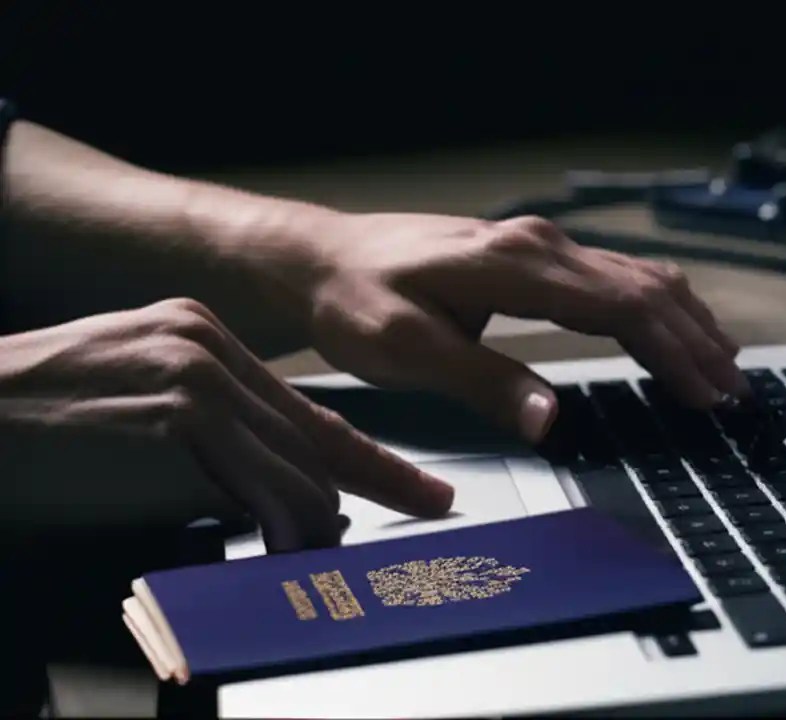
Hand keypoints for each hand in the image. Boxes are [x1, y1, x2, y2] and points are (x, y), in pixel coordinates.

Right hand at [0, 298, 453, 551]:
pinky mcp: (180, 418)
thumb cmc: (37, 429)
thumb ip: (208, 434)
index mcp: (200, 335)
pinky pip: (264, 491)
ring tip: (307, 558)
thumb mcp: (136, 406)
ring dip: (313, 526)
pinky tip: (276, 552)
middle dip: (356, 494)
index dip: (370, 457)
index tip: (419, 489)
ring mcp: (197, 377)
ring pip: (299, 468)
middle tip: (390, 526)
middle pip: (314, 437)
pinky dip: (281, 530)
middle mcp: (207, 344)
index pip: (305, 409)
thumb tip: (273, 495)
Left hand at [284, 212, 748, 442]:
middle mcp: (539, 245)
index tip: (709, 396)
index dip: (675, 352)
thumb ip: (481, 380)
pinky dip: (657, 306)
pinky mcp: (532, 254)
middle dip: (698, 342)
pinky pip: (614, 275)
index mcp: (516, 265)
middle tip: (736, 394)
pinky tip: (672, 327)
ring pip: (637, 277)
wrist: (320, 256)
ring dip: (686, 321)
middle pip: (645, 289)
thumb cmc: (355, 300)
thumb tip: (548, 419)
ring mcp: (539, 244)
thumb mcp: (404, 350)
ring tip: (724, 366)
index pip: (622, 307)